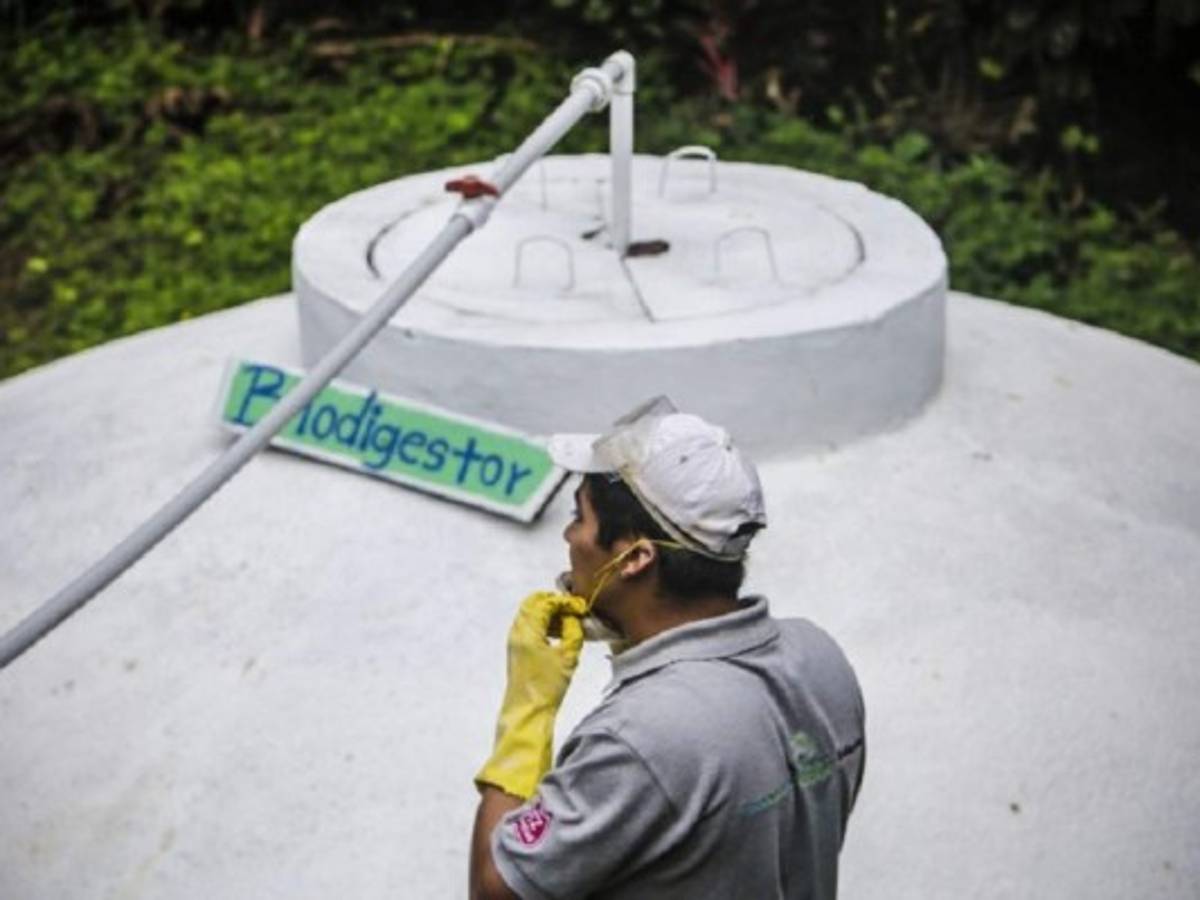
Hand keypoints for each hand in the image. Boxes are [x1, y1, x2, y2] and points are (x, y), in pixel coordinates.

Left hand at [475, 591, 587, 798]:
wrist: (527, 712)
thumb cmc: (548, 686)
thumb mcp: (568, 657)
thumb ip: (573, 631)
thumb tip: (574, 617)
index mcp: (528, 631)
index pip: (545, 602)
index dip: (564, 601)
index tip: (580, 608)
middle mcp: (517, 631)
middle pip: (533, 602)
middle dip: (553, 602)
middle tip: (572, 610)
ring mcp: (514, 640)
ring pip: (529, 613)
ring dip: (548, 612)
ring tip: (568, 621)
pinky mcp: (516, 649)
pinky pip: (528, 625)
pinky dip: (542, 623)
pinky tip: (558, 633)